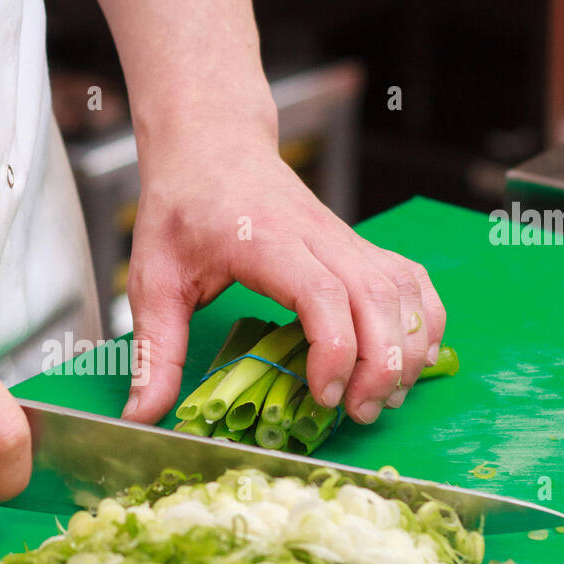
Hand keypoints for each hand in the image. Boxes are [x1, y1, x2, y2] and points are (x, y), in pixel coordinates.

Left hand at [121, 121, 445, 425]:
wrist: (211, 146)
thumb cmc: (182, 210)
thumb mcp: (153, 280)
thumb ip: (155, 350)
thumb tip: (141, 417)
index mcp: (266, 242)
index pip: (323, 294)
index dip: (335, 350)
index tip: (321, 395)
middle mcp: (319, 238)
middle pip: (377, 299)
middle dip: (381, 364)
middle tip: (358, 413)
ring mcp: (346, 239)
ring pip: (403, 291)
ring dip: (408, 349)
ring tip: (383, 397)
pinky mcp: (359, 246)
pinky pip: (411, 281)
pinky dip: (422, 322)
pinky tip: (408, 359)